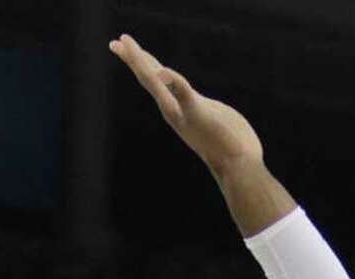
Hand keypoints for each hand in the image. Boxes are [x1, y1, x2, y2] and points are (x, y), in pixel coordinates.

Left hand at [109, 34, 263, 177]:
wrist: (237, 163)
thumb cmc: (220, 139)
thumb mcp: (199, 111)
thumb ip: (181, 90)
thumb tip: (159, 72)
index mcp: (171, 106)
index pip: (148, 76)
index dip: (135, 57)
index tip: (121, 39)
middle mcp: (175, 107)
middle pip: (149, 79)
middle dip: (135, 60)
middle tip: (117, 43)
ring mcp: (187, 110)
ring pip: (163, 86)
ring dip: (150, 70)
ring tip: (141, 58)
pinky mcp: (202, 112)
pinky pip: (181, 92)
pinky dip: (172, 81)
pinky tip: (171, 80)